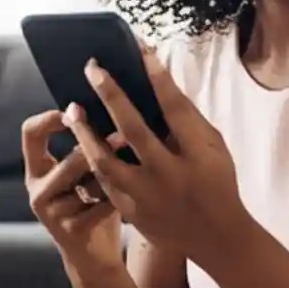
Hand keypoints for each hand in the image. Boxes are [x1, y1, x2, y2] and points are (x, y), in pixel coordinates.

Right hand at [22, 110, 125, 275]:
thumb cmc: (94, 205)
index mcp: (36, 171)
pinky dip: (121, 198)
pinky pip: (101, 203)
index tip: (77, 110)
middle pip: (70, 159)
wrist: (94, 257)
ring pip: (88, 182)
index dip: (51, 117)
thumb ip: (85, 149)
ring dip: (114, 175)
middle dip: (101, 150)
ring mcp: (51, 213)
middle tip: (125, 137)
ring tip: (136, 165)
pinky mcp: (69, 231)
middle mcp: (37, 190)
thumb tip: (111, 107)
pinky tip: (135, 198)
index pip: (30, 133)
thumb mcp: (83, 176)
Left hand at [61, 47, 245, 258]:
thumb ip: (187, 119)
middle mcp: (170, 176)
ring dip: (85, 132)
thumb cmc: (216, 181)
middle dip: (111, 96)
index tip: (141, 49)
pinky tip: (81, 140)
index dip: (157, 77)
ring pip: (105, 162)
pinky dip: (90, 158)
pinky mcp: (131, 212)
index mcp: (198, 155)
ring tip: (72, 108)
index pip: (175, 108)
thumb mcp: (214, 147)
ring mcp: (146, 197)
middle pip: (134, 130)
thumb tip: (159, 82)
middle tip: (92, 68)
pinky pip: (102, 182)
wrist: (216, 237)